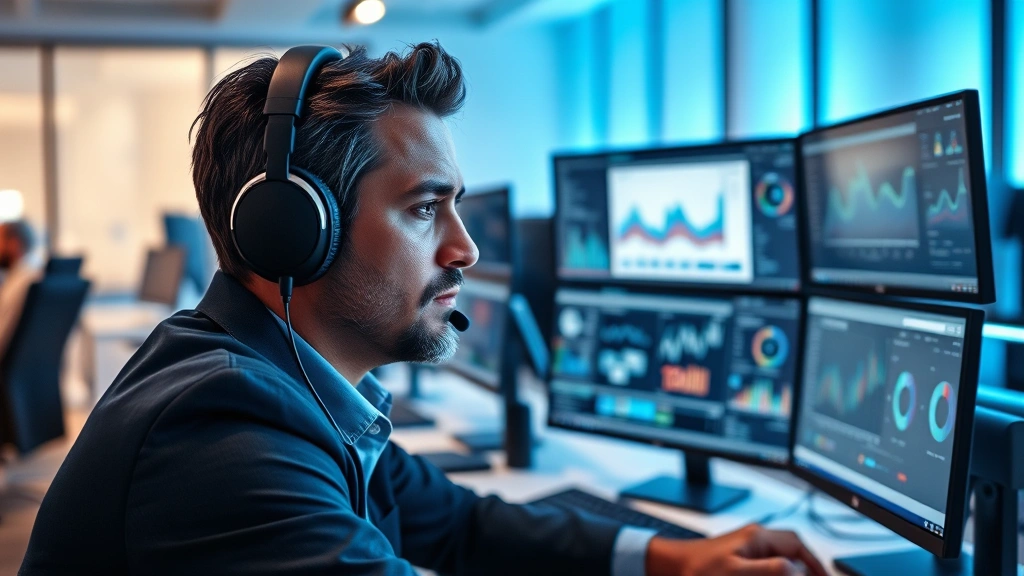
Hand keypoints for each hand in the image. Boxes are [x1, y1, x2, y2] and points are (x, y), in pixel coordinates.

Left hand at [645, 524, 827, 575]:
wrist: (669, 567)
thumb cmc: (698, 569)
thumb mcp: (737, 571)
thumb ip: (770, 570)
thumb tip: (798, 570)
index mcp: (758, 537)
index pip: (797, 545)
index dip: (815, 563)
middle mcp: (753, 540)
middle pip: (791, 551)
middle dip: (805, 567)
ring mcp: (744, 549)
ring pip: (778, 558)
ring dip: (790, 570)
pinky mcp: (735, 560)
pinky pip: (763, 564)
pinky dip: (774, 572)